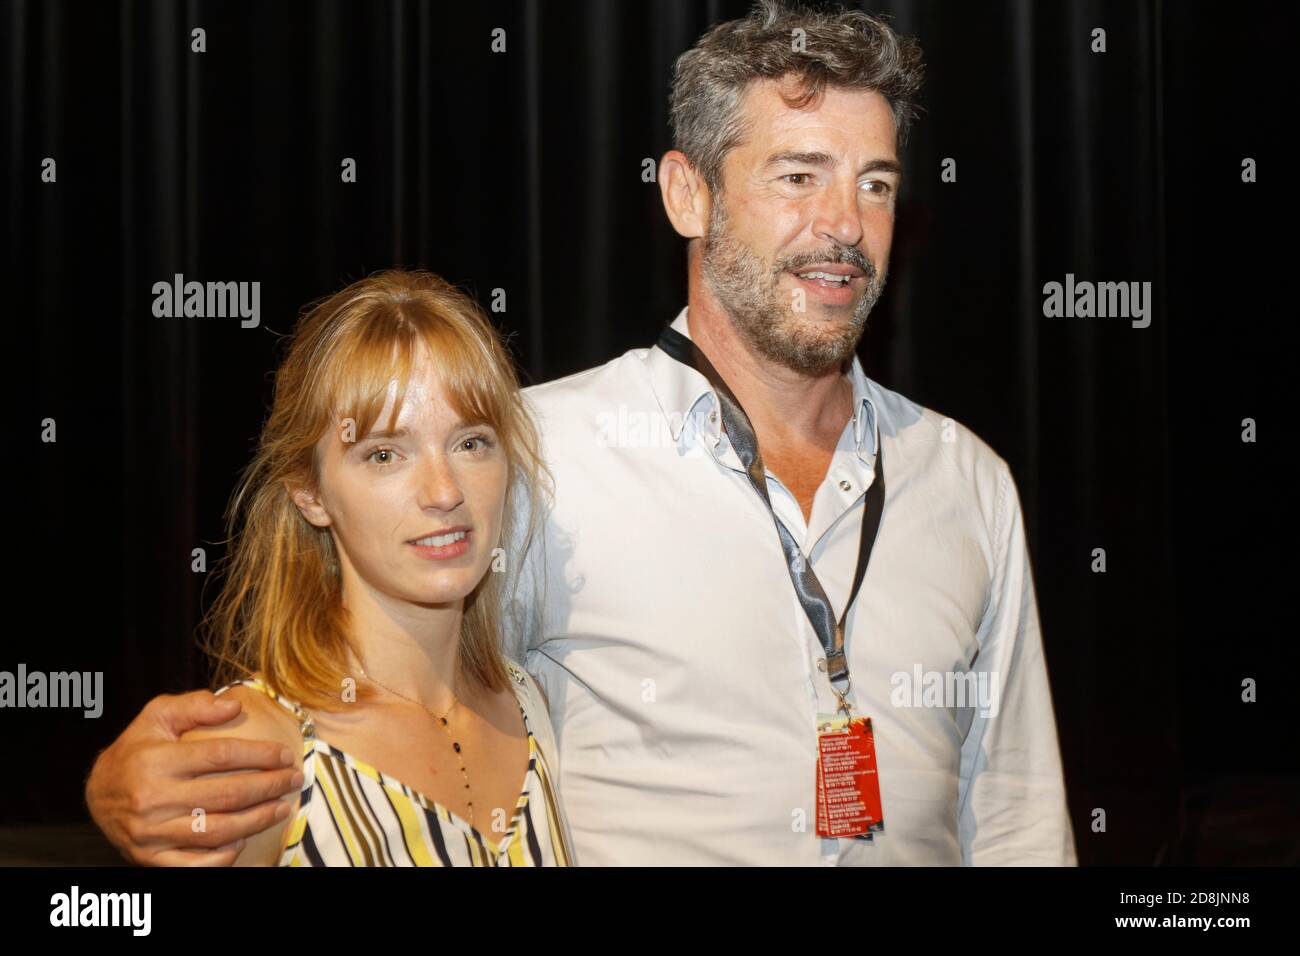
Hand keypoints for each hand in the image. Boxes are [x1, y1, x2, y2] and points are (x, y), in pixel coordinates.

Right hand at [84, 689, 300, 865]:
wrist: (96, 793)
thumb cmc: (136, 750)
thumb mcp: (157, 716)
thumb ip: (195, 706)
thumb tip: (234, 706)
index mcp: (155, 761)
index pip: (220, 756)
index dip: (259, 755)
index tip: (284, 754)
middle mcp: (152, 799)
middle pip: (226, 795)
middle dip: (268, 787)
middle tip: (293, 779)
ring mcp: (150, 834)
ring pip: (217, 831)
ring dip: (257, 821)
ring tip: (281, 807)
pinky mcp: (150, 858)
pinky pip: (194, 864)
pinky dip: (223, 856)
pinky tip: (243, 839)